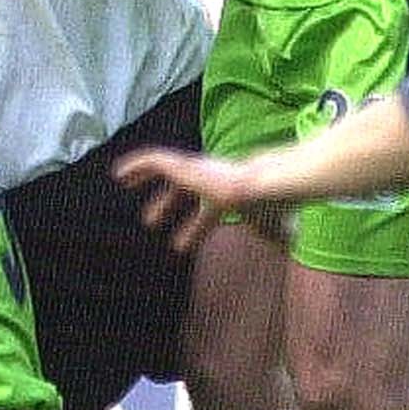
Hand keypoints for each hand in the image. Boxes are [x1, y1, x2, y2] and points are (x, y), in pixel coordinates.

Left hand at [112, 147, 290, 255]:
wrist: (265, 187)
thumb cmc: (269, 207)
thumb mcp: (272, 228)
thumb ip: (276, 237)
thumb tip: (289, 250)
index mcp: (226, 195)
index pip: (205, 214)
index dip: (192, 230)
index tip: (179, 245)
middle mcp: (208, 178)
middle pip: (181, 191)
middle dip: (164, 205)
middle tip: (148, 222)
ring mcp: (196, 169)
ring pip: (163, 167)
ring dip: (142, 175)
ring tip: (122, 183)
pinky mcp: (184, 163)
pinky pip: (153, 159)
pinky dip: (136, 164)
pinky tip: (119, 174)